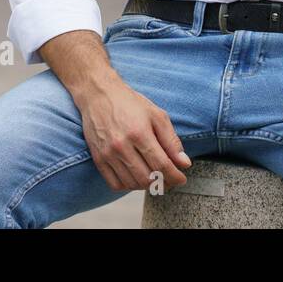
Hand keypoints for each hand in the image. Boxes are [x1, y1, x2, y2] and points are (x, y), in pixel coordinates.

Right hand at [78, 77, 191, 192]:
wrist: (99, 95)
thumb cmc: (130, 103)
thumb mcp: (157, 115)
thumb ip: (171, 140)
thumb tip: (184, 163)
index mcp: (139, 133)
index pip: (161, 165)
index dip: (175, 176)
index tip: (181, 178)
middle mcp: (121, 146)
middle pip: (147, 178)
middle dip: (163, 182)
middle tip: (170, 179)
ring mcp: (108, 154)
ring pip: (131, 184)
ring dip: (147, 186)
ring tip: (155, 177)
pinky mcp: (98, 159)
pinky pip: (115, 184)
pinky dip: (129, 186)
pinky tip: (136, 177)